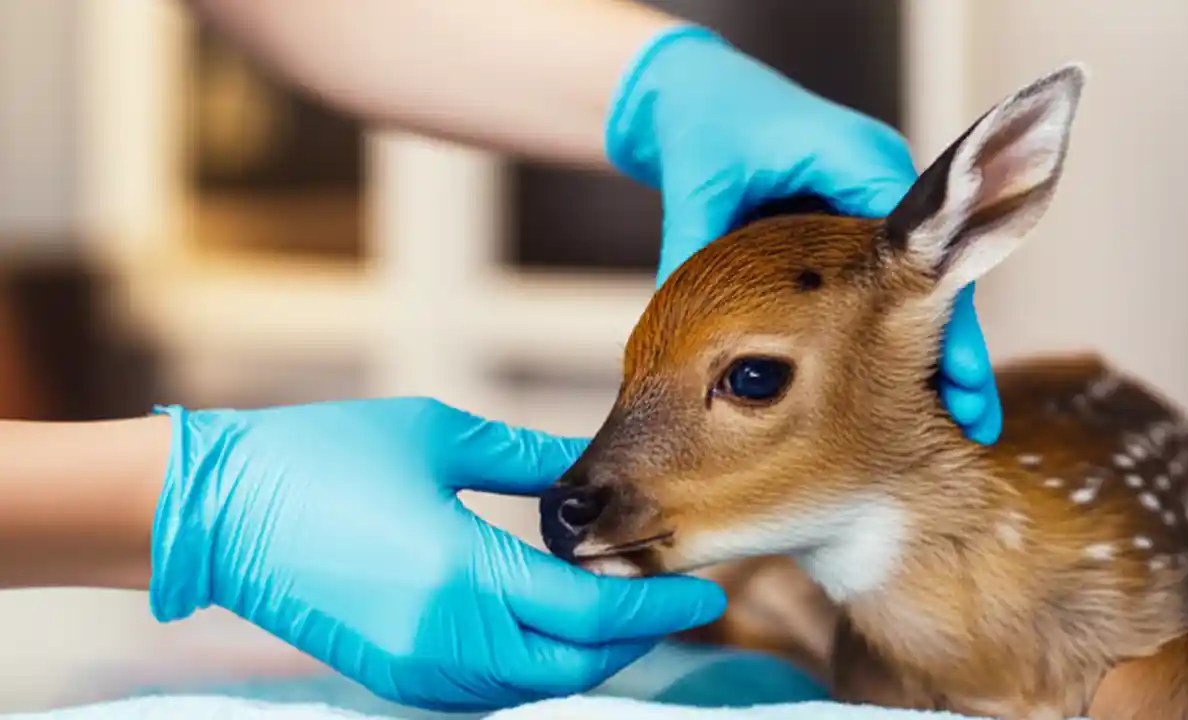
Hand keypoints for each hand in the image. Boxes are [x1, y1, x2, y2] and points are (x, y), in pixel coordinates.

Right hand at [150, 399, 725, 710]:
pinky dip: (534, 666)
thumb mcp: (437, 438)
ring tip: (616, 607)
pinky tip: (547, 626)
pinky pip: (487, 689)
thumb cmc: (323, 456)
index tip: (705, 590)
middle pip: (573, 666)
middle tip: (668, 598)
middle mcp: (447, 640)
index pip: (592, 614)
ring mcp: (416, 669)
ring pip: (532, 686)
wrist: (218, 510)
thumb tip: (586, 467)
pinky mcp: (392, 676)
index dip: (657, 606)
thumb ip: (525, 458)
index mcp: (464, 577)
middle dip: (631, 639)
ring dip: (584, 655)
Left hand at [605, 26, 1000, 443]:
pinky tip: (902, 387)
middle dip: (952, 347)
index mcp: (856, 158)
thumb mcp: (697, 186)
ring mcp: (871, 203)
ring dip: (930, 346)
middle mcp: (878, 179)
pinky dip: (896, 330)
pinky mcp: (852, 225)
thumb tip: (675, 340)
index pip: (919, 246)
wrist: (698, 90)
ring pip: (917, 284)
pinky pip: (885, 282)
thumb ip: (693, 253)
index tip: (958, 377)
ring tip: (952, 423)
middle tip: (973, 424)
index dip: (943, 315)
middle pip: (935, 272)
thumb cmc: (705, 124)